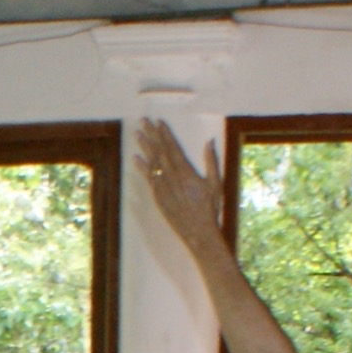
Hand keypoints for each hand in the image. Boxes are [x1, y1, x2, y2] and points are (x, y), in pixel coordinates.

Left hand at [134, 119, 227, 261]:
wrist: (198, 231)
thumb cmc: (210, 208)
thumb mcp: (215, 183)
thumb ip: (211, 162)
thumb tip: (209, 142)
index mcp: (187, 172)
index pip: (173, 148)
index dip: (165, 134)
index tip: (159, 122)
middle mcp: (172, 178)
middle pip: (160, 152)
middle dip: (151, 135)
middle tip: (143, 121)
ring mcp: (163, 188)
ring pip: (152, 163)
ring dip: (144, 147)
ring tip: (137, 134)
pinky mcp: (158, 197)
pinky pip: (148, 179)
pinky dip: (142, 167)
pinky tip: (136, 158)